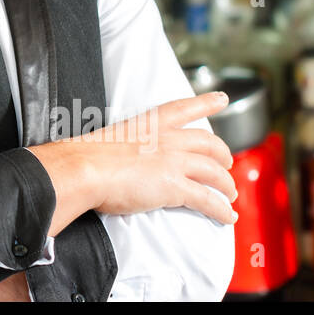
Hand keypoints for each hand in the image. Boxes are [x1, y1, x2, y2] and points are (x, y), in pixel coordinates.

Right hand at [30, 91, 238, 229]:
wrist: (84, 168)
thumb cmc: (87, 157)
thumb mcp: (109, 141)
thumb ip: (123, 147)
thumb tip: (117, 160)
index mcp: (149, 124)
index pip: (183, 108)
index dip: (205, 102)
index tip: (221, 98)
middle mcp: (167, 139)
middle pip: (208, 143)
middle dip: (223, 154)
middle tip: (227, 163)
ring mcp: (173, 161)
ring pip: (214, 172)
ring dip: (226, 185)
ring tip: (229, 194)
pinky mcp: (175, 186)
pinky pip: (208, 199)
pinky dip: (221, 209)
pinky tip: (227, 217)